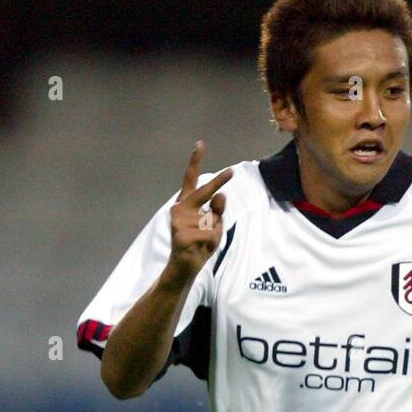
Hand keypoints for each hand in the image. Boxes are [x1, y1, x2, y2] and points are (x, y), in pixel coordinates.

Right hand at [167, 141, 232, 280]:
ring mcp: (180, 221)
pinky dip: (211, 243)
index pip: (191, 180)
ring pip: (212, 220)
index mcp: (186, 204)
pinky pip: (210, 234)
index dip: (195, 162)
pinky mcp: (183, 235)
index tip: (200, 144)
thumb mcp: (213, 226)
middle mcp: (180, 208)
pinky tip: (200, 249)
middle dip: (218, 182)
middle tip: (232, 170)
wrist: (184, 268)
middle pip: (204, 192)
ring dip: (214, 233)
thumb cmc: (199, 245)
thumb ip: (217, 211)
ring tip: (203, 243)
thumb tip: (222, 195)